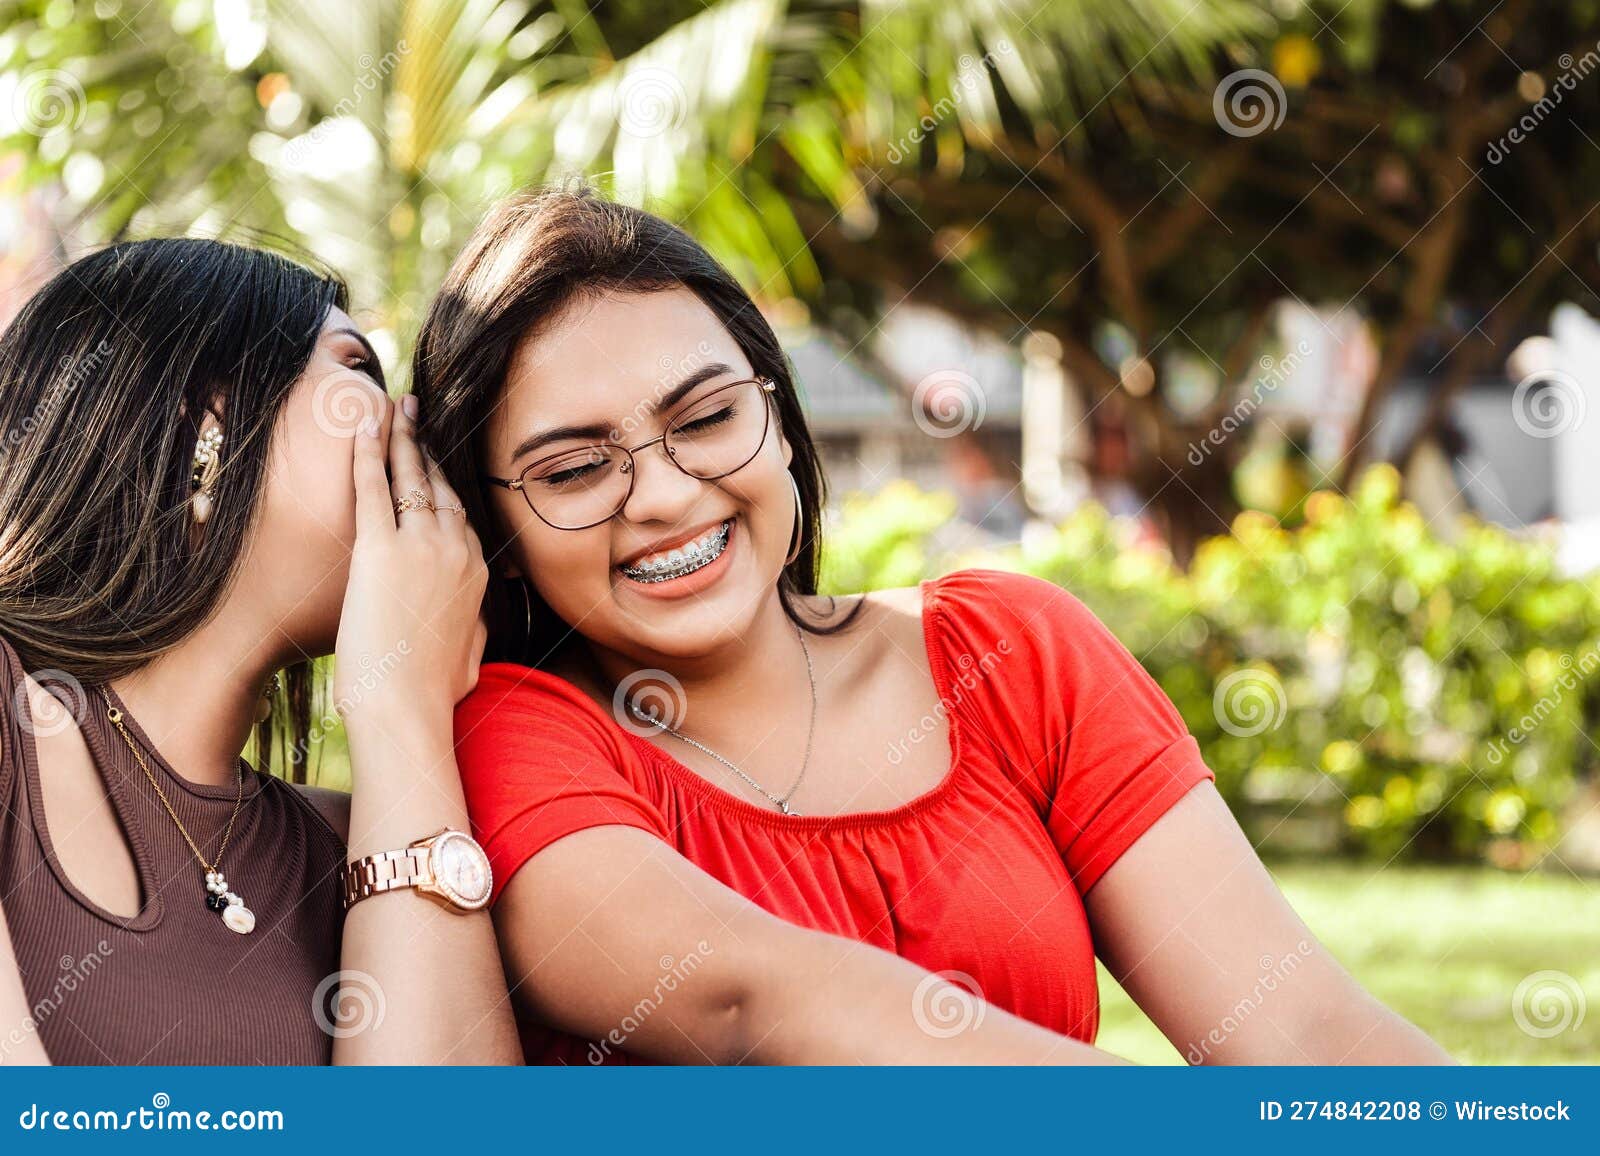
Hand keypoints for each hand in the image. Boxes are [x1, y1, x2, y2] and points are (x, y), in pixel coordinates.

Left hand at [334, 394, 487, 743]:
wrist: (407, 710)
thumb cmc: (432, 696)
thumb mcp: (469, 655)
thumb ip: (472, 627)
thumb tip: (474, 625)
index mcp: (475, 572)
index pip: (459, 512)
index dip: (443, 480)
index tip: (431, 458)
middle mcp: (455, 549)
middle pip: (439, 485)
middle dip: (425, 446)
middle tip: (414, 412)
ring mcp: (421, 546)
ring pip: (411, 476)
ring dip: (401, 436)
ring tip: (395, 406)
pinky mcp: (379, 550)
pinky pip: (373, 486)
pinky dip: (367, 451)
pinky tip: (362, 423)